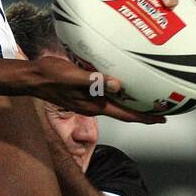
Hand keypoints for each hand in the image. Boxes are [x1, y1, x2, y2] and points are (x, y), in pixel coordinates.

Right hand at [28, 54, 164, 123]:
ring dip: (131, 101)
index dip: (144, 117)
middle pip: (123, 111)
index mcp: (94, 105)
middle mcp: (94, 106)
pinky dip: (118, 92)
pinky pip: (106, 95)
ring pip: (115, 103)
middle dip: (142, 110)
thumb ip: (94, 81)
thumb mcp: (73, 76)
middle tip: (161, 105)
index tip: (162, 118)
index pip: (124, 114)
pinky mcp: (83, 93)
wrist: (33, 78)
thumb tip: (118, 85)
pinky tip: (121, 83)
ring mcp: (88, 101)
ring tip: (147, 95)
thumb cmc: (51, 76)